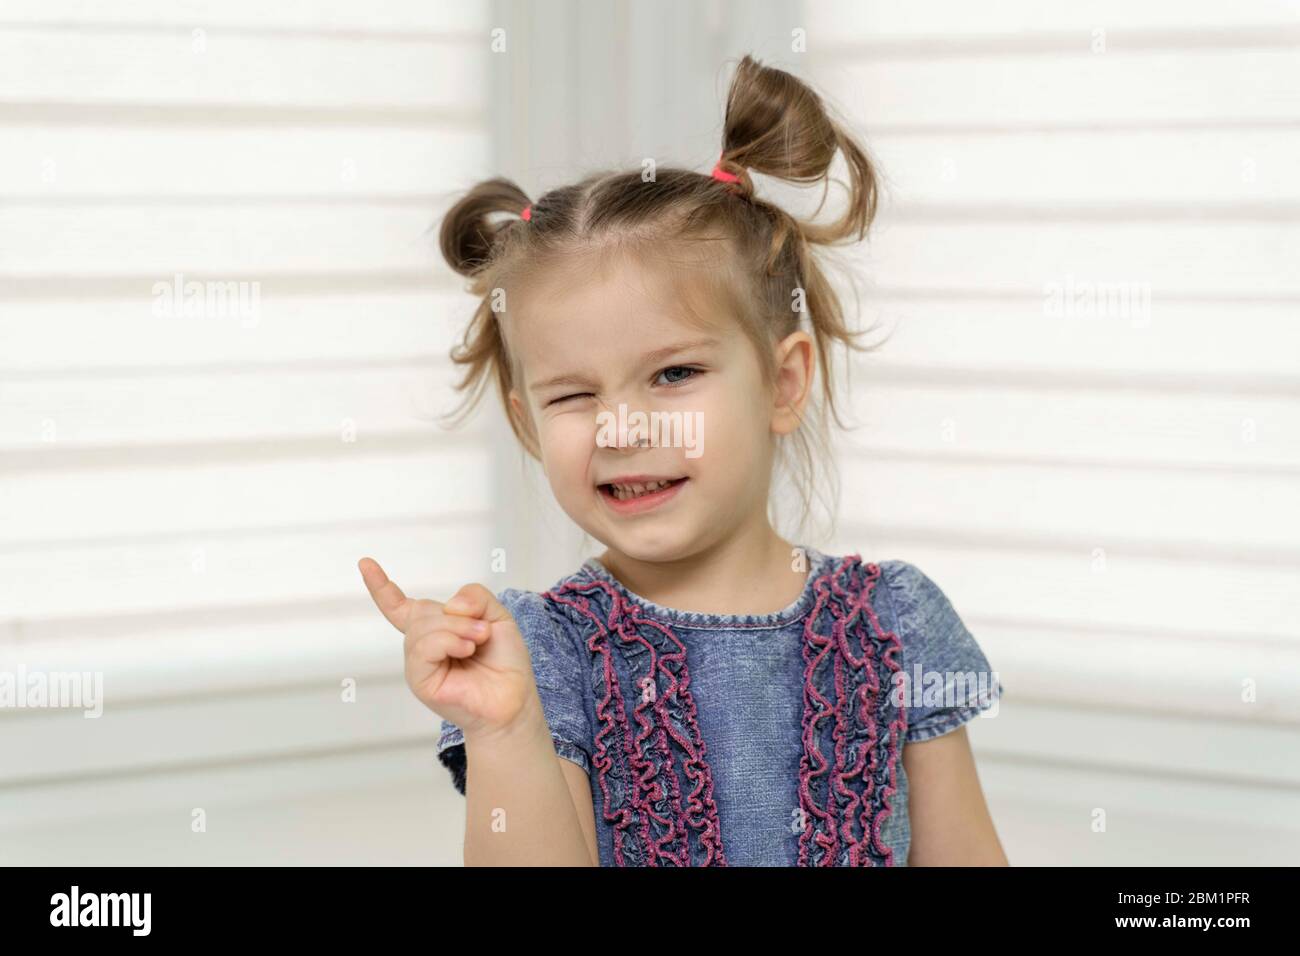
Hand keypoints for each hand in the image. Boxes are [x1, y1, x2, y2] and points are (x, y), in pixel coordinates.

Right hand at [357, 557, 538, 739]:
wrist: (514, 698)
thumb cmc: (504, 660)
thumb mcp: (496, 615)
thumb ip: (475, 596)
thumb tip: (447, 605)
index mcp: (434, 628)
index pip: (399, 606)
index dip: (381, 586)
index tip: (365, 563)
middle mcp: (421, 646)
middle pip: (422, 610)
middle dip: (458, 615)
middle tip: (483, 632)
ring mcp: (417, 664)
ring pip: (423, 627)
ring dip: (458, 628)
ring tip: (478, 641)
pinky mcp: (419, 681)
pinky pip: (424, 647)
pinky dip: (449, 641)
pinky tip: (466, 649)